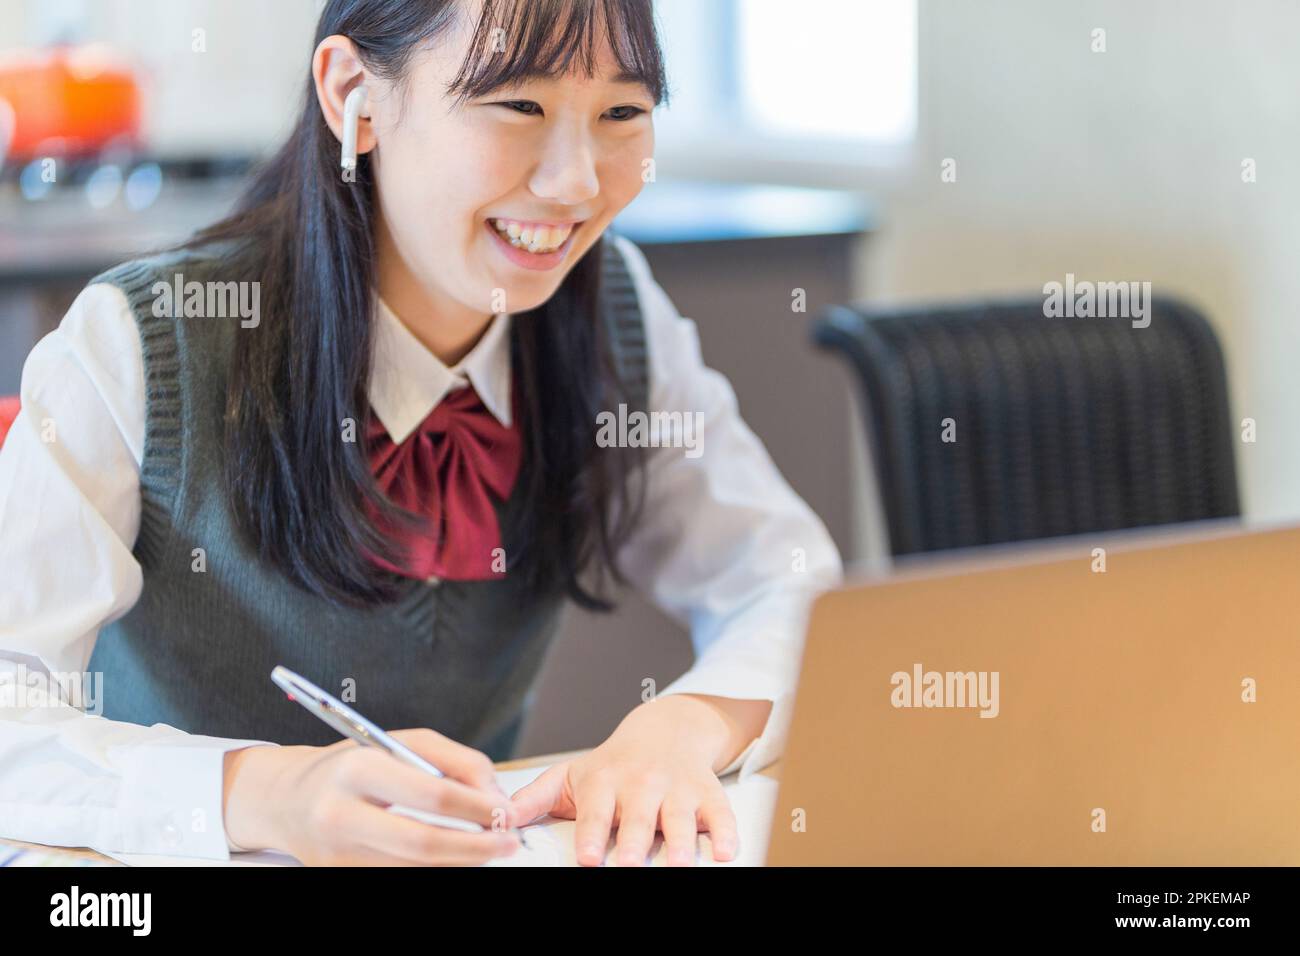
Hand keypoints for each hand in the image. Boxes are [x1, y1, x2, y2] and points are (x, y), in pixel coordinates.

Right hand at [222, 729, 521, 865]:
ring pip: (414, 868)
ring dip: (460, 861)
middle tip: (508, 843)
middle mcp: (341, 813)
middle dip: (475, 847)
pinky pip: (398, 875)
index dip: (476, 807)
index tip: (506, 811)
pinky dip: (434, 868)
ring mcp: (336, 853)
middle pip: (423, 843)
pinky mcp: (338, 874)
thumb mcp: (399, 742)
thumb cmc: (352, 764)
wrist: (286, 800)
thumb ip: (452, 760)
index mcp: (358, 768)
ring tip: (488, 849)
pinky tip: (455, 857)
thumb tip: (492, 793)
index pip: (431, 795)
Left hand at [506, 695, 760, 865]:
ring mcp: (677, 787)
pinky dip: (726, 831)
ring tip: (680, 863)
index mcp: (604, 781)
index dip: (591, 834)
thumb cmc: (612, 764)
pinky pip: (720, 811)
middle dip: (635, 841)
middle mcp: (641, 783)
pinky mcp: (707, 792)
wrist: (664, 728)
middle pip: (639, 817)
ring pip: (680, 816)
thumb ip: (533, 799)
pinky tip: (725, 850)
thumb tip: (498, 819)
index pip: (595, 811)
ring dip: (681, 841)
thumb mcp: (570, 775)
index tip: (586, 857)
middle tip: (628, 864)